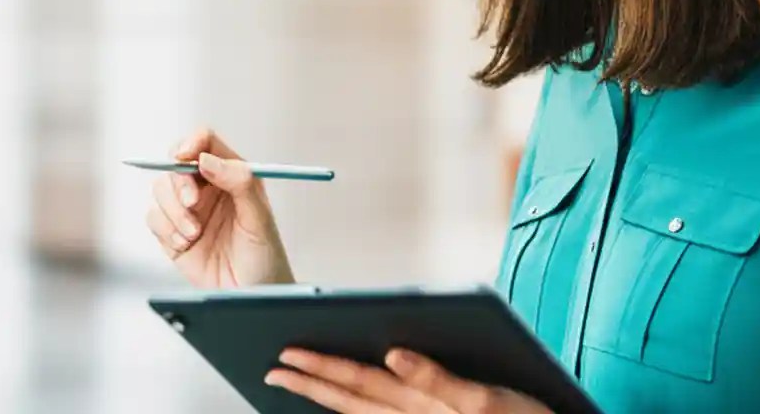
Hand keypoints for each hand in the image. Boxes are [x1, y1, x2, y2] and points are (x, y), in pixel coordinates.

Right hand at [144, 127, 293, 287]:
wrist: (251, 295)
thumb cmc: (264, 255)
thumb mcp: (258, 217)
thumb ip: (238, 182)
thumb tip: (206, 159)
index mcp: (232, 175)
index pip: (206, 142)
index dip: (192, 142)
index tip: (184, 155)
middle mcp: (208, 188)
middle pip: (176, 164)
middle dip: (180, 182)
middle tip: (192, 203)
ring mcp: (188, 210)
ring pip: (160, 190)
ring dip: (174, 211)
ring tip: (194, 234)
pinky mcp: (172, 233)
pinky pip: (154, 218)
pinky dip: (166, 229)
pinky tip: (185, 244)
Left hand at [266, 348, 553, 413]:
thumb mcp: (487, 400)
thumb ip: (438, 379)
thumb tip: (393, 353)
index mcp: (423, 405)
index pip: (359, 383)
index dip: (321, 367)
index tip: (286, 353)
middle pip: (352, 400)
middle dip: (310, 383)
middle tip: (273, 368)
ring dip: (324, 398)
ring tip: (293, 382)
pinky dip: (354, 413)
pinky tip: (343, 404)